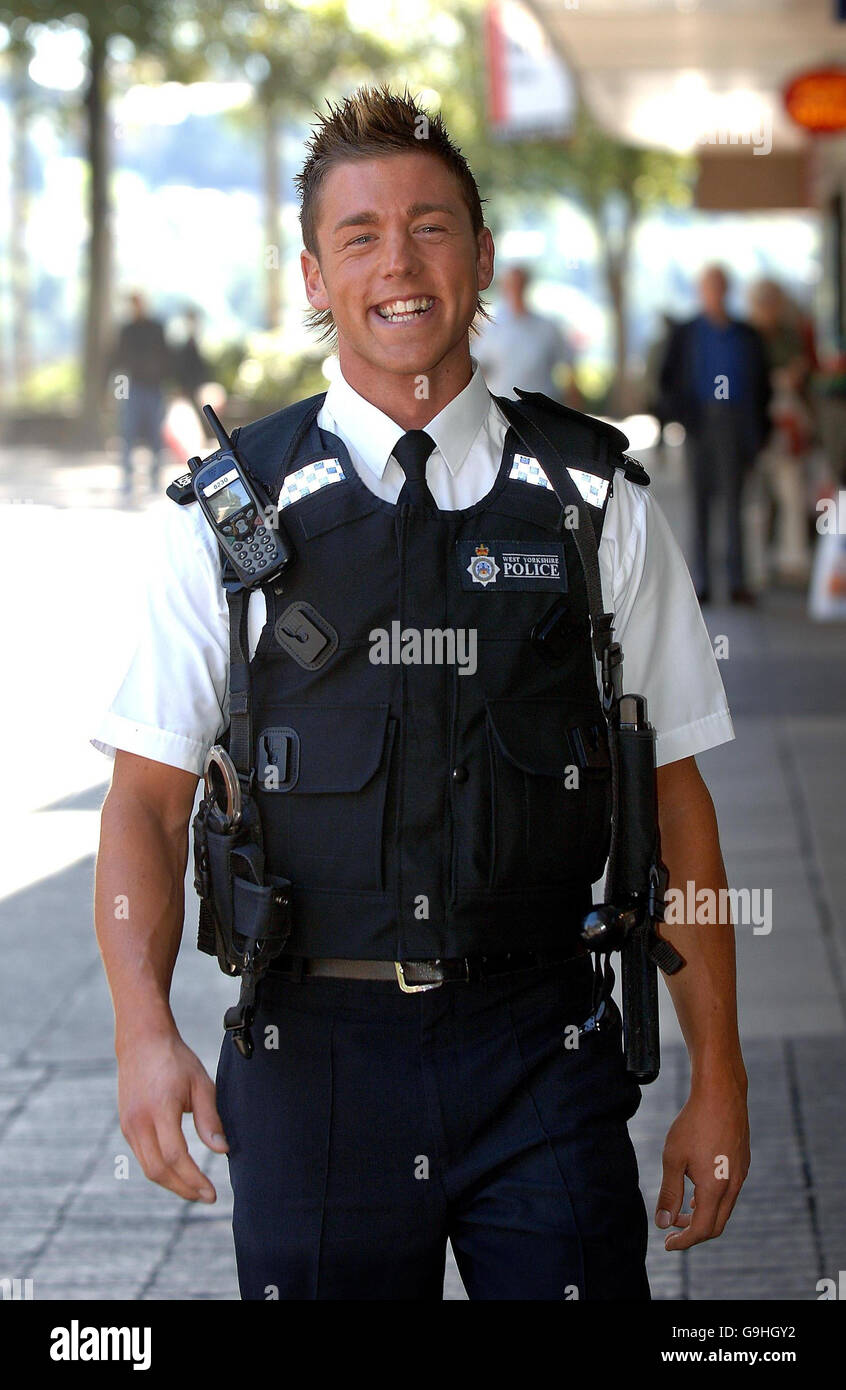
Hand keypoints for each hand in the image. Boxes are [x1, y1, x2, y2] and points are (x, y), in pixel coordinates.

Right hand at [117, 1029, 227, 1202]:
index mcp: (160, 1110)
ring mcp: (128, 1126)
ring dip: (172, 1184)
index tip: (212, 1193)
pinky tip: (178, 1171)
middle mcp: (139, 1122)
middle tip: (206, 1197)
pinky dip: (161, 1170)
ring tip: (195, 1189)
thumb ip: (210, 1119)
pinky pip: (143, 1157)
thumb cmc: (175, 1060)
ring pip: (148, 1168)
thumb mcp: (200, 1083)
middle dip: (183, 1189)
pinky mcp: (126, 1126)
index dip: (193, 1179)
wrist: (141, 1042)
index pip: (175, 1157)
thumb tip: (221, 1151)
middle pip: (158, 1170)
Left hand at [655, 1072, 749, 1249]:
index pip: (702, 1230)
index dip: (683, 1241)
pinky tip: (697, 1190)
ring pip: (724, 1209)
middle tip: (672, 1230)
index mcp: (715, 1189)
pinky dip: (713, 1200)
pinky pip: (729, 1193)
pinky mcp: (743, 1162)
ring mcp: (741, 1174)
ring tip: (682, 1211)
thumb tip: (663, 1223)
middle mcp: (733, 1186)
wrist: (720, 1094)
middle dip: (693, 1232)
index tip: (667, 1243)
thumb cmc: (693, 1124)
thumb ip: (669, 1193)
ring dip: (703, 1215)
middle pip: (716, 1225)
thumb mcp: (673, 1158)